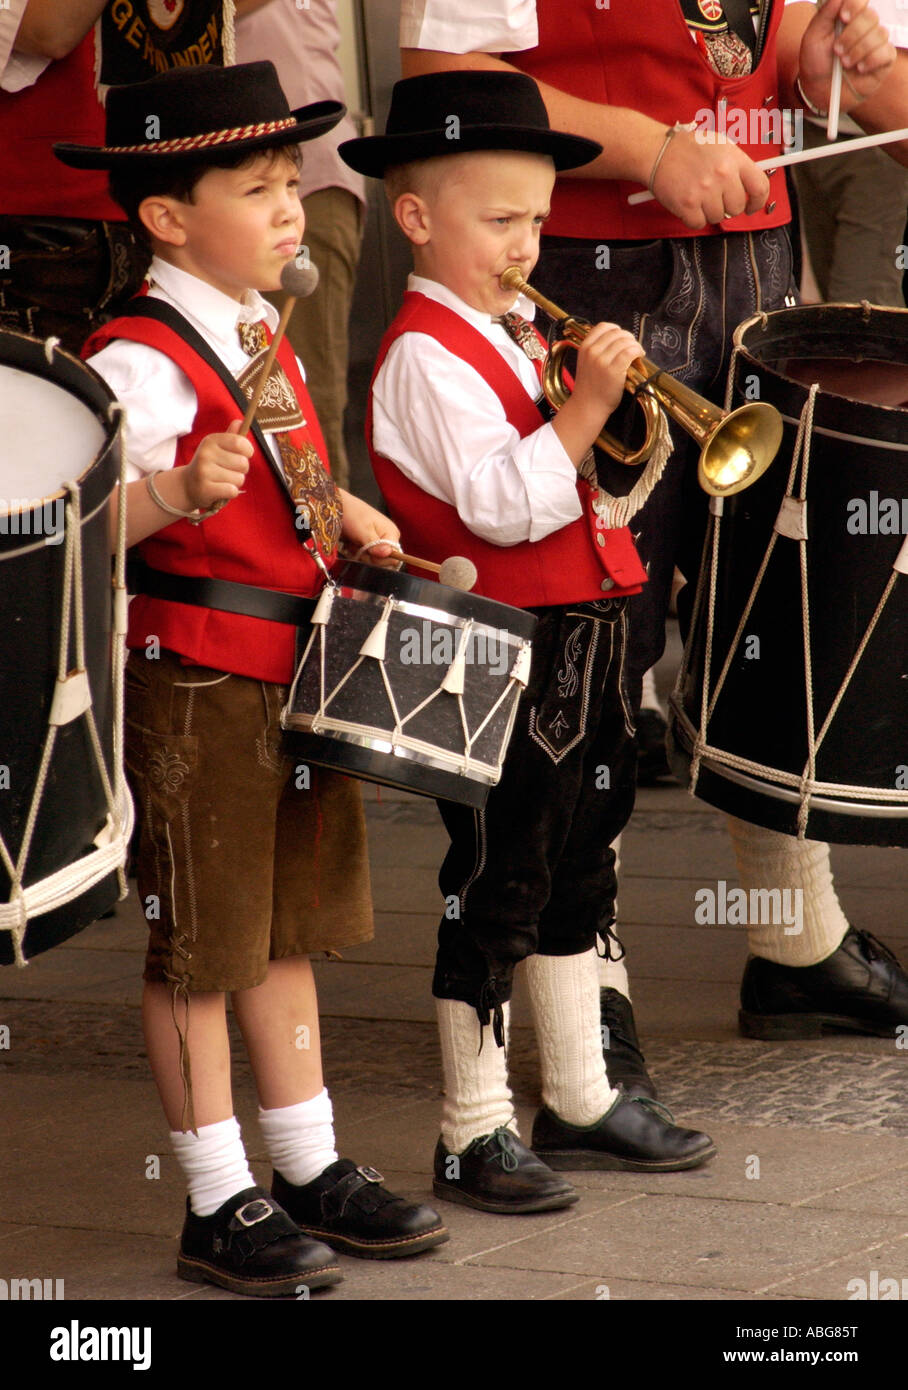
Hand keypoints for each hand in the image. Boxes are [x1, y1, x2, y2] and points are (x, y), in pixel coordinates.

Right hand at [183, 419, 251, 511]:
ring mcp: (204, 471)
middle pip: (243, 463)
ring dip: (235, 483)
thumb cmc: (209, 466)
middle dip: (241, 470)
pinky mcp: (205, 489)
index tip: (243, 455)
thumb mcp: (217, 448)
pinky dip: (230, 492)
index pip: (240, 443)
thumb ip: (231, 437)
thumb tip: (240, 421)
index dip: (248, 451)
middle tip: (228, 471)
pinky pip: (232, 490)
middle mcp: (206, 454)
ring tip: (222, 481)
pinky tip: (220, 490)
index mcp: (211, 441)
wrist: (187, 486)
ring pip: (239, 479)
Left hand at [338, 489, 400, 567]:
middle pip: (384, 561)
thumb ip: (375, 544)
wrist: (338, 507)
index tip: (367, 551)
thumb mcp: (363, 531)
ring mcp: (379, 541)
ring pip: (374, 560)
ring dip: (361, 554)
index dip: (381, 559)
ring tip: (353, 542)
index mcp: (392, 533)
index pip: (395, 557)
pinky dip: (357, 553)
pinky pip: (367, 556)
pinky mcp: (370, 544)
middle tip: (358, 545)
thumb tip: (389, 553)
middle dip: (369, 557)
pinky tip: (352, 544)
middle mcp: (388, 538)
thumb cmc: (352, 514)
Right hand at [573, 322, 646, 419]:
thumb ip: (597, 349)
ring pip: (625, 341)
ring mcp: (602, 360)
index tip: (622, 338)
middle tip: (633, 348)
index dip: (616, 329)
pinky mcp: (614, 370)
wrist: (588, 407)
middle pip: (617, 333)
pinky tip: (639, 357)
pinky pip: (630, 352)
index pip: (604, 326)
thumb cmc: (590, 387)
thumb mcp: (586, 363)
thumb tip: (619, 338)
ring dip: (635, 345)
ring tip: (638, 354)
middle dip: (628, 338)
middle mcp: (592, 351)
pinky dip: (638, 351)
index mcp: (584, 347)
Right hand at [652, 128, 769, 228]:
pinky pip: (699, 224)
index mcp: (734, 159)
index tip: (752, 206)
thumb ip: (738, 166)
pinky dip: (694, 218)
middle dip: (728, 206)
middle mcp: (722, 175)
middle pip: (737, 207)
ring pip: (718, 217)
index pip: (760, 187)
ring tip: (699, 197)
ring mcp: (704, 191)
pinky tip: (689, 204)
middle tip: (716, 198)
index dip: (758, 202)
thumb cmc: (689, 149)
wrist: (658, 151)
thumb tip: (749, 189)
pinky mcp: (687, 205)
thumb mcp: (721, 146)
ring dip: (709, 212)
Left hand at [799, 0, 895, 113]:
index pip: (860, 0)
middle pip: (870, 17)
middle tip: (837, 51)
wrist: (819, 90)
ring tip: (844, 63)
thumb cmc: (816, 62)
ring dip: (858, 50)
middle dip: (851, 35)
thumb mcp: (813, 37)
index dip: (854, 6)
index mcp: (849, 16)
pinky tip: (860, 69)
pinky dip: (871, 61)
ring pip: (879, 34)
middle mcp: (865, 26)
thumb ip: (824, 15)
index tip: (843, 18)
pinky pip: (886, 52)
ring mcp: (876, 42)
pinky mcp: (884, 59)